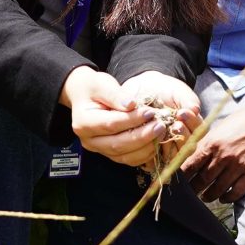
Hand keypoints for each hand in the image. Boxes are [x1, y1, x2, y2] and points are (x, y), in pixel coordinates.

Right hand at [61, 67, 198, 168]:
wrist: (85, 95)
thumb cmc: (93, 88)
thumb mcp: (101, 84)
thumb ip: (115, 95)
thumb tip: (132, 104)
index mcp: (83, 123)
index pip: (111, 124)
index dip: (132, 120)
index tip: (149, 112)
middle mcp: (89, 141)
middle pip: (117, 144)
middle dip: (142, 136)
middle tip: (160, 125)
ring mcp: (99, 149)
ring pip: (124, 156)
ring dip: (145, 147)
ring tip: (161, 132)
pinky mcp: (109, 154)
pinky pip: (128, 159)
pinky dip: (144, 154)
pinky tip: (156, 142)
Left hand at [183, 93, 244, 203]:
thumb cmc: (244, 120)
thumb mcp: (220, 127)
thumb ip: (206, 142)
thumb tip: (190, 156)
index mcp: (212, 142)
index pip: (190, 165)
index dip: (182, 176)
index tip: (179, 182)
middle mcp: (223, 156)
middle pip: (202, 180)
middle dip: (194, 189)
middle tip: (190, 194)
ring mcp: (238, 165)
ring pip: (217, 189)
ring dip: (209, 196)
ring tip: (205, 197)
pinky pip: (236, 192)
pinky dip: (227, 198)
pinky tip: (223, 197)